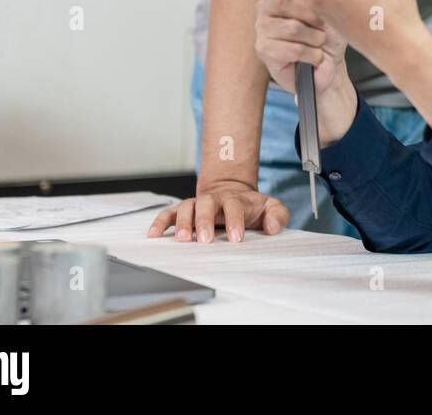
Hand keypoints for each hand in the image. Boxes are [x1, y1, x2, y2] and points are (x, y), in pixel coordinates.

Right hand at [146, 180, 289, 242]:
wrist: (233, 192)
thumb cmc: (251, 206)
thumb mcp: (271, 207)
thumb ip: (278, 215)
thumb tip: (272, 227)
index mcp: (235, 199)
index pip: (235, 207)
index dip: (235, 221)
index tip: (236, 238)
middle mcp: (214, 199)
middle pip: (207, 205)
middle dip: (205, 221)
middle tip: (205, 239)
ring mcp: (197, 204)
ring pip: (186, 208)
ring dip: (183, 223)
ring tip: (182, 239)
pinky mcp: (183, 211)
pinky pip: (169, 214)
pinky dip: (160, 222)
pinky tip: (154, 234)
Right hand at [255, 0, 346, 95]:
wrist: (330, 67)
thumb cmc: (329, 36)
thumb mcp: (330, 10)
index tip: (324, 14)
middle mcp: (265, 7)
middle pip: (288, 2)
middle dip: (314, 19)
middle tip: (323, 31)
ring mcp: (261, 29)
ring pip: (293, 28)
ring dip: (316, 39)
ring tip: (318, 45)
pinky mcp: (263, 50)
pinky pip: (293, 49)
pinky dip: (312, 55)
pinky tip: (313, 58)